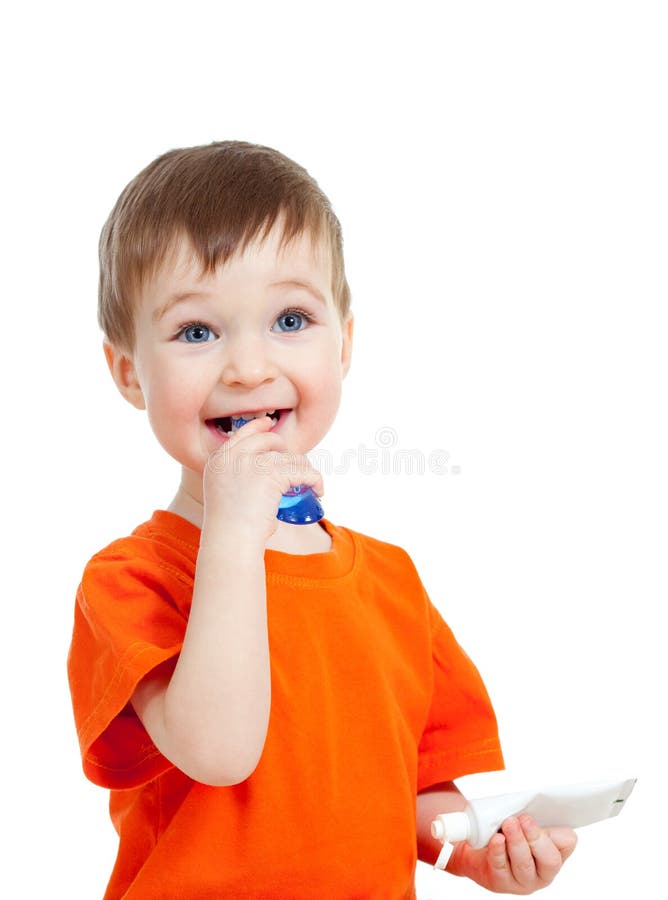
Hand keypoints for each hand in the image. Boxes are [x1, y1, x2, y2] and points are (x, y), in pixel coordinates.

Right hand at [203, 415, 323, 542]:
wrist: (230, 540)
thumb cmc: (230, 529)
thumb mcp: (226, 495)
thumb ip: (241, 480)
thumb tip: (273, 477)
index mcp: (218, 461)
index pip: (241, 435)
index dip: (258, 427)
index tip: (269, 424)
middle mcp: (233, 457)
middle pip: (268, 440)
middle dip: (286, 450)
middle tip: (296, 466)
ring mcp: (251, 463)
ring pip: (289, 458)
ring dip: (303, 470)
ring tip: (309, 485)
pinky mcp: (271, 475)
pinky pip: (302, 472)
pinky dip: (314, 480)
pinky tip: (318, 489)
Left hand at [451, 814, 576, 894]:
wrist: (476, 849)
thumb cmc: (504, 830)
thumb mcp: (520, 818)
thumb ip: (527, 809)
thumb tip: (527, 793)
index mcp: (553, 851)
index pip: (567, 842)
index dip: (558, 830)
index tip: (545, 814)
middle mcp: (542, 870)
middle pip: (549, 859)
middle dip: (536, 837)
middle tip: (524, 819)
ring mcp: (522, 880)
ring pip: (524, 864)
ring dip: (517, 841)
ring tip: (508, 824)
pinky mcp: (501, 883)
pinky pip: (501, 867)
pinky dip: (498, 850)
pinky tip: (497, 839)